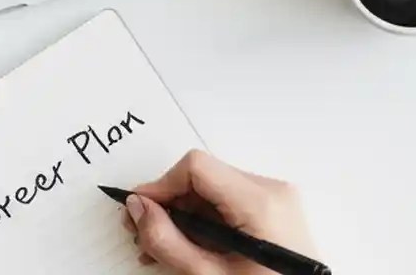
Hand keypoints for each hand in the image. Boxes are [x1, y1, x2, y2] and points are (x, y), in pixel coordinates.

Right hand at [122, 150, 317, 274]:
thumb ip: (168, 241)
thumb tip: (139, 208)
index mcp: (261, 202)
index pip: (197, 167)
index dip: (161, 185)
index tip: (139, 209)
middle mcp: (272, 191)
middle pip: (203, 179)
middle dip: (169, 205)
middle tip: (144, 234)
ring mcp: (276, 200)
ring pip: (212, 191)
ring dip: (183, 216)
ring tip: (164, 249)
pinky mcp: (274, 212)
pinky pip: (228, 204)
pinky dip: (204, 222)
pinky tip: (188, 247)